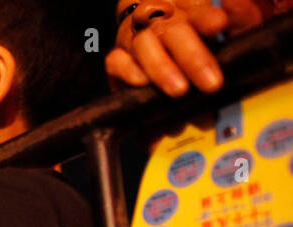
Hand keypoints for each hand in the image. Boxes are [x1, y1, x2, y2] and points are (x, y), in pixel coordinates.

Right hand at [105, 0, 264, 96]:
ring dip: (161, 68)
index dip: (204, 16)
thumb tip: (234, 3)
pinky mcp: (118, 57)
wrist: (160, 43)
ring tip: (179, 90)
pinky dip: (127, 70)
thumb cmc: (199, 35)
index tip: (218, 24)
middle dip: (191, 56)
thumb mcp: (225, 24)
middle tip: (212, 83)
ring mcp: (135, 37)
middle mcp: (159, 19)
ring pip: (143, 45)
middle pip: (171, 31)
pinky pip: (115, 61)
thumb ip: (239, 16)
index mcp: (187, 5)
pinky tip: (142, 83)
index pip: (194, 8)